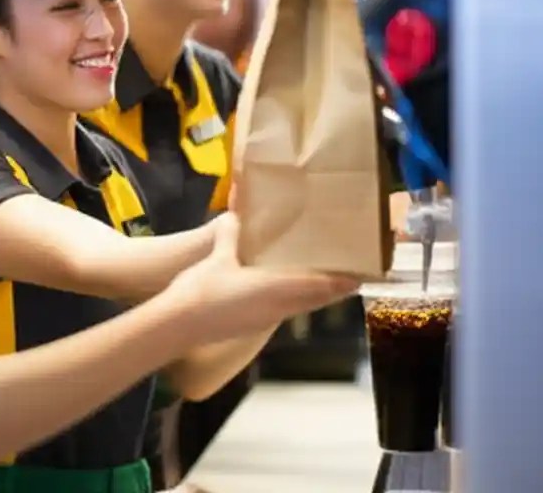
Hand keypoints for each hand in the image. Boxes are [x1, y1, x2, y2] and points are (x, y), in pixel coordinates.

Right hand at [165, 213, 359, 343]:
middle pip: (317, 300)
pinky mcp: (253, 325)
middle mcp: (278, 307)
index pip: (321, 286)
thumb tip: (236, 216)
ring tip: (322, 277)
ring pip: (302, 307)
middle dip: (335, 287)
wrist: (180, 325)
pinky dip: (295, 299)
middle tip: (347, 271)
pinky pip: (285, 310)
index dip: (344, 281)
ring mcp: (266, 320)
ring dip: (315, 294)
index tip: (362, 273)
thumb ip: (230, 236)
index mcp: (276, 289)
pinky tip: (284, 289)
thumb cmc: (203, 291)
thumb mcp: (218, 258)